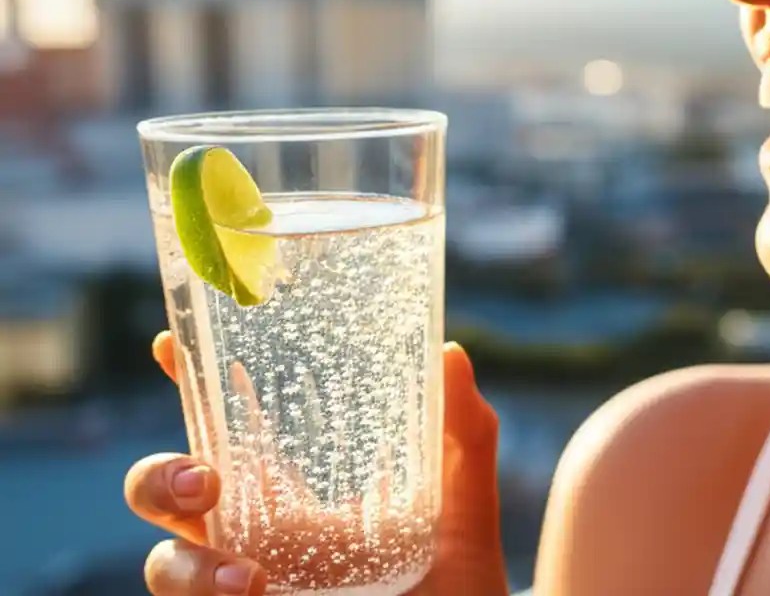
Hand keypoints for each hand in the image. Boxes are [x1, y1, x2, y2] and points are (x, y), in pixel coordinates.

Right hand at [124, 332, 508, 595]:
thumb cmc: (457, 577)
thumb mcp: (463, 504)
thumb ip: (464, 434)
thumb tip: (451, 353)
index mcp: (290, 493)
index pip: (222, 429)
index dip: (187, 385)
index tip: (168, 345)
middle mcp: (254, 536)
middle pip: (163, 493)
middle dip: (159, 479)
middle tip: (205, 482)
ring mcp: (245, 584)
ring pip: (166, 567)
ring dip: (188, 568)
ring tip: (250, 578)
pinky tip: (259, 593)